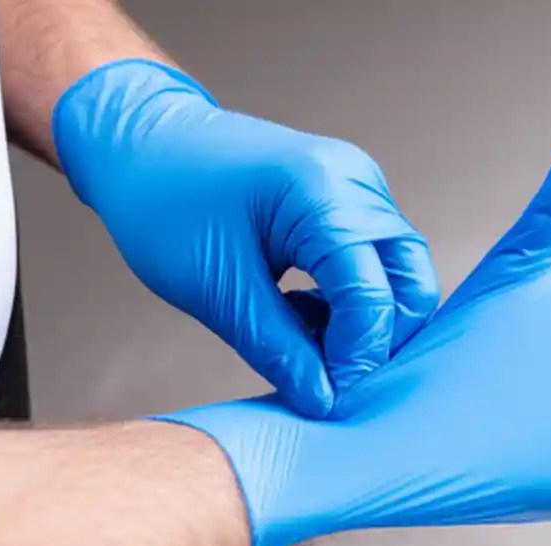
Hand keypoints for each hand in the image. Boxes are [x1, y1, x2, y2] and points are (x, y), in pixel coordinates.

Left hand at [53, 60, 437, 416]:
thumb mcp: (215, 287)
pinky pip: (377, 258)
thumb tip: (324, 398)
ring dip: (368, 321)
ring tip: (311, 345)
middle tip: (338, 380)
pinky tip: (305, 314)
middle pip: (410, 280)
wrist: (140, 141)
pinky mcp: (351, 196)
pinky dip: (353, 298)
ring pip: (400, 272)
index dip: (358, 356)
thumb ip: (278, 348)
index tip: (331, 397)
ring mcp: (359, 183)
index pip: (372, 293)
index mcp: (320, 193)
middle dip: (383, 339)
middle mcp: (355, 181)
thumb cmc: (161, 199)